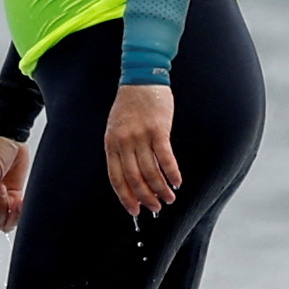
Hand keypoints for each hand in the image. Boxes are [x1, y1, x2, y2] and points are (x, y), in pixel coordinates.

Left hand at [105, 84, 181, 215]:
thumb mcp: (116, 128)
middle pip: (134, 178)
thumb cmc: (129, 106)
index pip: (116, 178)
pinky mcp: (158, 130)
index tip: (135, 210)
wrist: (140, 78)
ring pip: (150, 171)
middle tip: (156, 207)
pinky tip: (177, 182)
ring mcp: (140, 136)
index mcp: (111, 144)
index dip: (126, 197)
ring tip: (169, 198)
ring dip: (161, 188)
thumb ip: (121, 150)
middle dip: (145, 197)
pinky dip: (171, 173)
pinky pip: (165, 158)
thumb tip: (133, 176)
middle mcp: (123, 142)